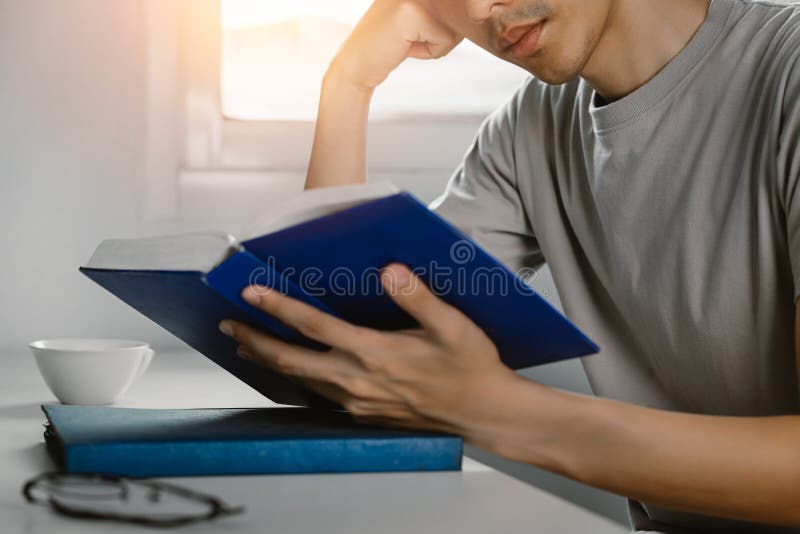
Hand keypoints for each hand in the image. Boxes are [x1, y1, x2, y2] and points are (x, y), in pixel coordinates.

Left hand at [218, 264, 516, 433]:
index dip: (280, 308)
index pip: (315, 327)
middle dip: (256, 339)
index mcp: (375, 353)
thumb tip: (391, 270)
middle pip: (293, 359)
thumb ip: (418, 298)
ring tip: (246, 346)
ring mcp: (358, 400)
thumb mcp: (453, 326)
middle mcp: (358, 379)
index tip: (251, 293)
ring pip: (301, 379)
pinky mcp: (364, 412)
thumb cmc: (470, 367)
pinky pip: (319, 394)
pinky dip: (295, 380)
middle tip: (229, 324)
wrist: (482, 412)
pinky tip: (290, 372)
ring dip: (270, 361)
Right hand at [330, 0, 462, 90]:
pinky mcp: (412, 12)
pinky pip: (444, 41)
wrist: (356, 65)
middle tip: (411, 37)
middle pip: (461, 15)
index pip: (461, 5)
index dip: (450, 25)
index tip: (420, 31)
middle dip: (443, 35)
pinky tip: (403, 47)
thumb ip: (447, 10)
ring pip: (455, 28)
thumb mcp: (421, 19)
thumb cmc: (391, 44)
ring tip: (407, 40)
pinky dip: (428, 52)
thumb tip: (484, 10)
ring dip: (436, 44)